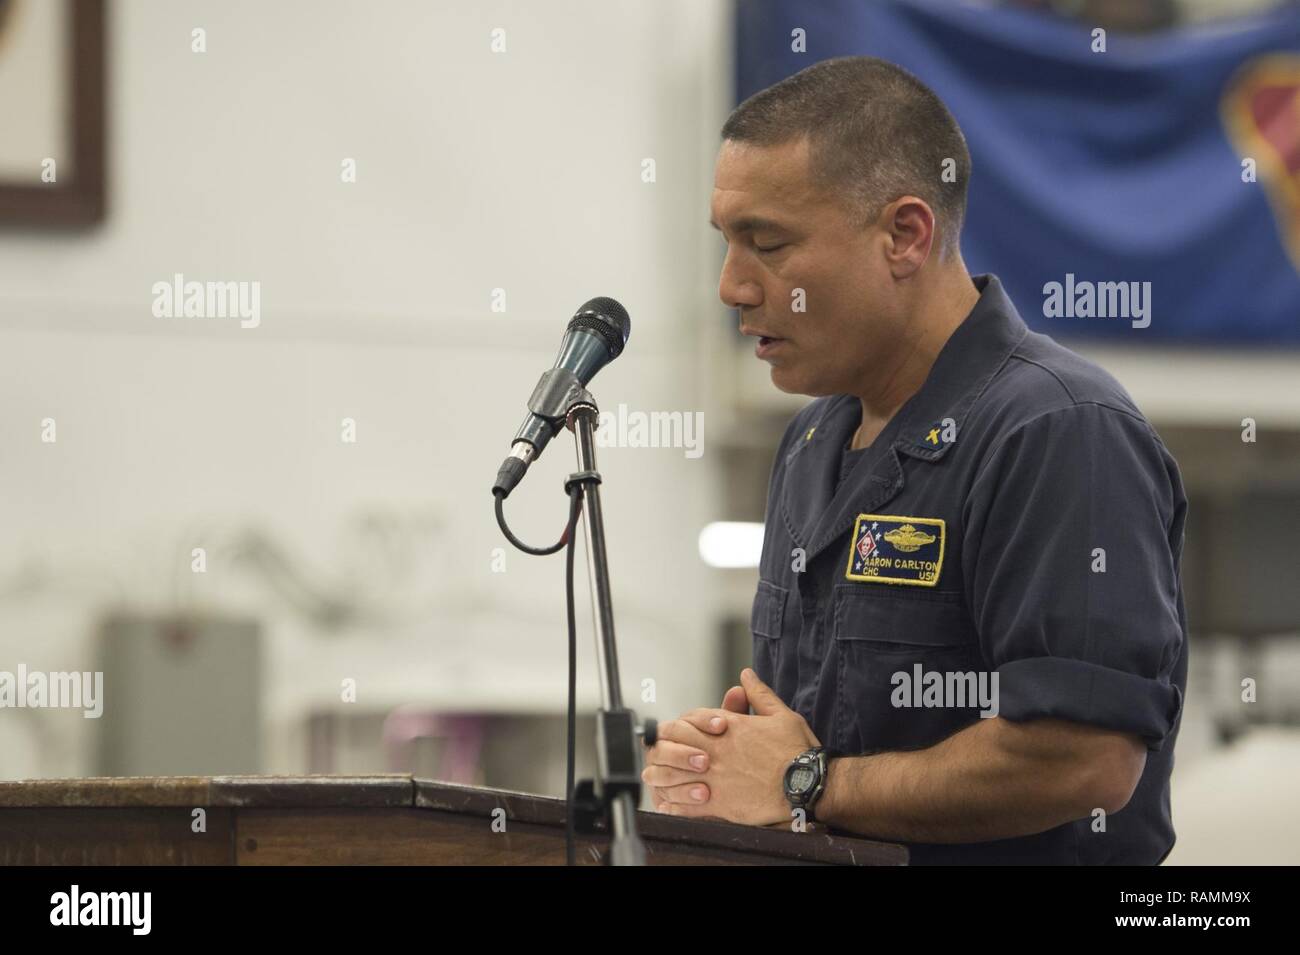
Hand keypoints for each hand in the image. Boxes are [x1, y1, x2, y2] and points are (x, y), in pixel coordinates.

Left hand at [646, 669, 819, 826]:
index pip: (690, 720)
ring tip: (655, 777)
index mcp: (729, 728)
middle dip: (663, 746)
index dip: (680, 725)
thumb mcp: (780, 714)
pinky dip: (673, 804)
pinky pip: (685, 805)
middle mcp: (716, 751)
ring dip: (662, 774)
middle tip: (657, 750)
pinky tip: (667, 805)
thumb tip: (746, 676)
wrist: (807, 784)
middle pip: (674, 744)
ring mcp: (715, 778)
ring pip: (674, 774)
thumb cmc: (798, 752)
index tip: (676, 731)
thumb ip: (759, 694)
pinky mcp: (719, 804)